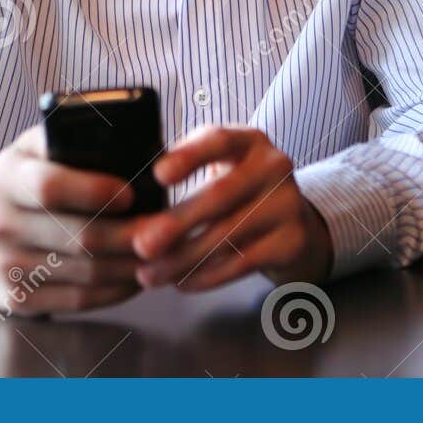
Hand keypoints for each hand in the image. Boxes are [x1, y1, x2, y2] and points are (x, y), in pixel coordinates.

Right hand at [0, 125, 147, 314]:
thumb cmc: (23, 183)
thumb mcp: (35, 149)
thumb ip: (73, 141)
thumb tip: (140, 150)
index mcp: (7, 176)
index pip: (50, 187)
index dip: (95, 191)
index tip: (132, 195)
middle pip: (79, 237)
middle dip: (132, 235)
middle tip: (168, 231)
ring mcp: (6, 266)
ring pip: (86, 273)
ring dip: (133, 265)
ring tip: (162, 253)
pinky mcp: (17, 299)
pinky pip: (78, 300)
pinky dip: (116, 291)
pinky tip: (137, 277)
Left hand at [129, 126, 333, 291]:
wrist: (294, 225)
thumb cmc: (238, 193)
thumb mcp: (221, 168)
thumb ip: (185, 168)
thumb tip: (128, 196)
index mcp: (249, 140)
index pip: (218, 140)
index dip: (189, 157)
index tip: (158, 176)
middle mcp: (274, 166)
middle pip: (221, 194)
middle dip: (177, 223)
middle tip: (141, 246)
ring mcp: (288, 203)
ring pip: (228, 235)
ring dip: (184, 259)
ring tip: (150, 274)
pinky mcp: (293, 241)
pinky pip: (243, 262)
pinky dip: (207, 276)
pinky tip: (181, 282)